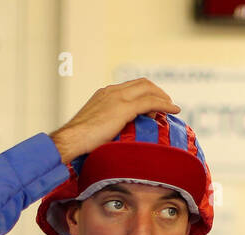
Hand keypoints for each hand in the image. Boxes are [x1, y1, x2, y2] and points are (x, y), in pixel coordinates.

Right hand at [49, 79, 180, 163]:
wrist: (71, 139)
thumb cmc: (79, 140)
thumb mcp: (96, 127)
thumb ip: (108, 124)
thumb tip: (117, 136)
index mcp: (105, 94)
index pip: (131, 86)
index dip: (146, 92)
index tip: (154, 105)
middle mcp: (112, 91)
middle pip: (142, 83)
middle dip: (158, 92)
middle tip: (167, 104)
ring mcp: (118, 98)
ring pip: (148, 90)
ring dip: (163, 97)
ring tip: (172, 107)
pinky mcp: (123, 108)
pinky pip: (150, 101)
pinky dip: (165, 104)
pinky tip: (174, 110)